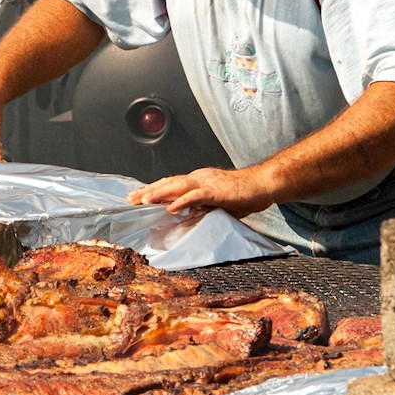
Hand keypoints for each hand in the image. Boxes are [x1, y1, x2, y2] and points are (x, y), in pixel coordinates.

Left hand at [126, 166, 274, 218]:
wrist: (263, 185)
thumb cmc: (244, 195)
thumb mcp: (217, 203)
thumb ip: (202, 207)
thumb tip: (188, 216)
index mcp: (198, 180)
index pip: (171, 184)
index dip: (154, 189)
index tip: (138, 196)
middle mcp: (199, 178)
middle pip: (169, 182)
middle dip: (148, 190)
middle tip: (131, 198)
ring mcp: (207, 182)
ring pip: (178, 186)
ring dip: (159, 193)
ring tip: (143, 200)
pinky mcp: (216, 191)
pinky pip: (195, 196)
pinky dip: (181, 201)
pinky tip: (170, 208)